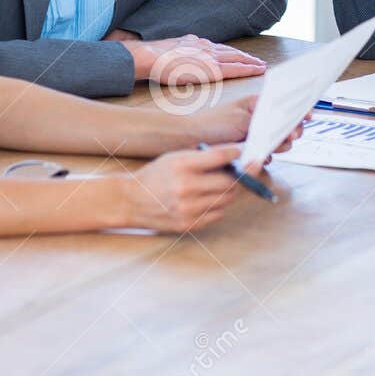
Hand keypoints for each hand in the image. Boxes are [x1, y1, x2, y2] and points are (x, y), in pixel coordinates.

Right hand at [121, 34, 266, 83]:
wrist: (152, 57)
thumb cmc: (155, 57)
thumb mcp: (172, 47)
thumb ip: (183, 48)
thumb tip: (186, 50)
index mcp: (196, 43)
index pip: (218, 48)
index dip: (230, 52)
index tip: (239, 55)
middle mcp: (206, 47)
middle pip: (231, 51)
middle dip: (245, 56)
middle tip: (258, 61)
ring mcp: (211, 57)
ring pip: (237, 58)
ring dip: (251, 61)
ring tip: (261, 66)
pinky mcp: (212, 69)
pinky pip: (236, 68)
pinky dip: (248, 69)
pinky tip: (258, 70)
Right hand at [122, 146, 241, 232]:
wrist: (131, 201)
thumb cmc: (156, 175)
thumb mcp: (175, 157)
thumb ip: (203, 156)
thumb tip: (234, 154)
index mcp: (181, 166)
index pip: (219, 157)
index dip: (235, 153)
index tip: (241, 151)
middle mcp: (186, 188)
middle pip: (229, 182)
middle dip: (239, 175)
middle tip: (242, 169)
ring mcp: (188, 209)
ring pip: (227, 199)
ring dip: (231, 190)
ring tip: (224, 183)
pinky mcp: (189, 224)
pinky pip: (218, 214)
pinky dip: (220, 205)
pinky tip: (212, 198)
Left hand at [180, 98, 306, 160]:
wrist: (191, 141)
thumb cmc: (214, 124)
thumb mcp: (242, 120)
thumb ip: (265, 124)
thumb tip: (285, 126)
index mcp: (258, 104)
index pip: (285, 104)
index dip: (298, 109)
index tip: (307, 114)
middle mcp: (259, 119)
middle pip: (286, 125)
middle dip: (292, 130)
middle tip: (292, 135)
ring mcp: (256, 134)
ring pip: (279, 141)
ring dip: (281, 145)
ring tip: (277, 147)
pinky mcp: (251, 149)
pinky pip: (266, 153)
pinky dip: (267, 156)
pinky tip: (262, 158)